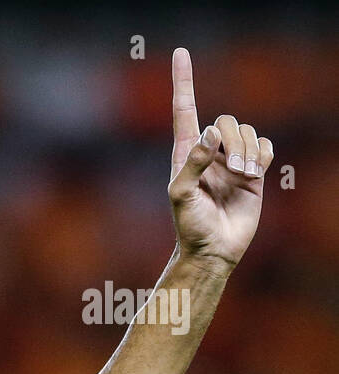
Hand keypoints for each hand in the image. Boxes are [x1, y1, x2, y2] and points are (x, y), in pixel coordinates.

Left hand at [168, 47, 272, 270]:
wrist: (214, 248)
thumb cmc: (189, 225)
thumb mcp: (180, 194)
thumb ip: (193, 162)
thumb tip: (211, 133)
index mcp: (185, 153)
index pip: (185, 109)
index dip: (184, 81)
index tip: (181, 52)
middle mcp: (209, 152)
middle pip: (227, 120)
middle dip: (234, 140)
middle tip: (233, 169)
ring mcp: (232, 161)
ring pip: (248, 132)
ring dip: (249, 151)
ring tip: (243, 175)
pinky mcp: (254, 171)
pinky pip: (266, 145)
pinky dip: (263, 153)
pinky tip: (255, 171)